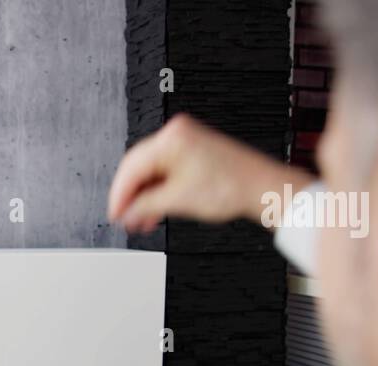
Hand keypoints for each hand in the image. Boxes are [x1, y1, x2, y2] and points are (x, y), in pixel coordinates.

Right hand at [109, 113, 316, 232]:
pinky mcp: (194, 152)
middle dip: (131, 196)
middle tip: (124, 218)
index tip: (115, 213)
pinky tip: (155, 209)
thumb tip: (127, 213)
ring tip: (140, 219)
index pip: (131, 167)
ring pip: (152, 171)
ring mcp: (186, 141)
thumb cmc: (232, 187)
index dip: (119, 195)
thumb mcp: (178, 200)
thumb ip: (145, 206)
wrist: (262, 188)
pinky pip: (166, 170)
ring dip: (144, 196)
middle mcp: (178, 134)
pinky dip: (159, 190)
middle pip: (139, 167)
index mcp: (172, 138)